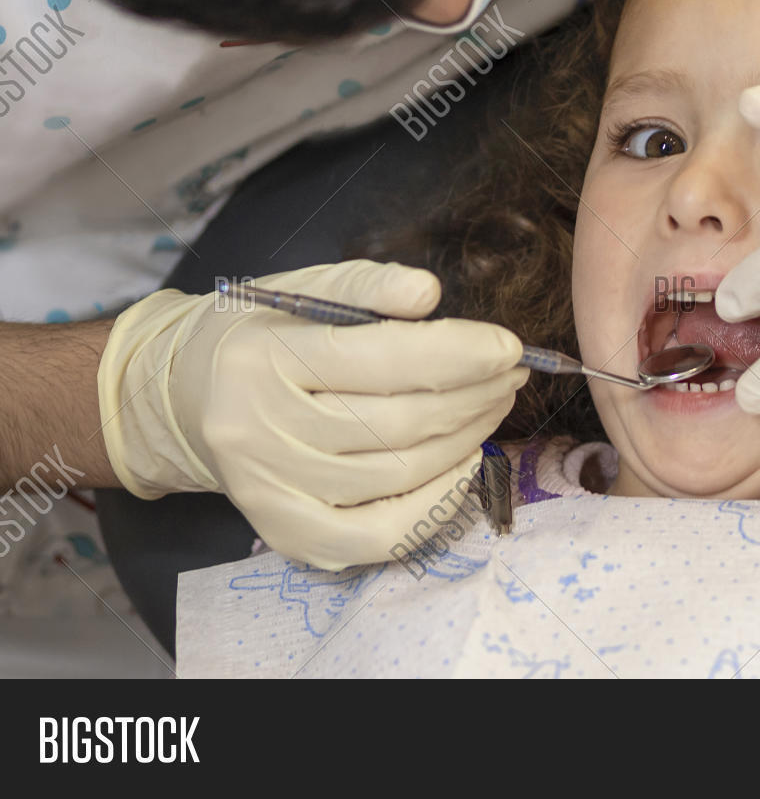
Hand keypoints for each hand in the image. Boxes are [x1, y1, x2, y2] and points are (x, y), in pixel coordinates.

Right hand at [97, 260, 526, 568]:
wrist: (186, 398)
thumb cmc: (261, 335)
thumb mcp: (302, 290)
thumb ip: (365, 285)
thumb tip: (427, 293)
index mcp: (262, 359)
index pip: (378, 360)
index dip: (456, 354)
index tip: (509, 346)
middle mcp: (260, 431)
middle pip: (396, 424)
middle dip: (473, 397)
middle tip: (511, 374)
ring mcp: (271, 491)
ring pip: (397, 475)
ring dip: (465, 440)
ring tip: (494, 404)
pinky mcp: (286, 532)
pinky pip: (378, 534)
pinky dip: (434, 504)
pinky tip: (464, 465)